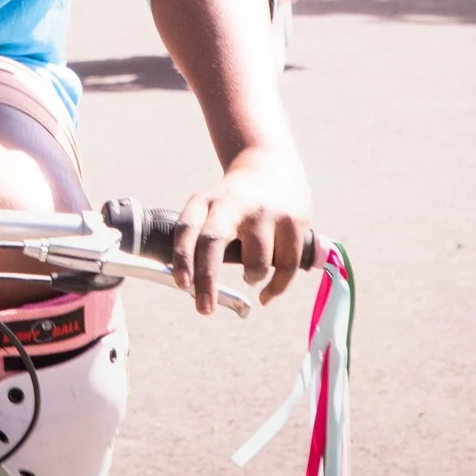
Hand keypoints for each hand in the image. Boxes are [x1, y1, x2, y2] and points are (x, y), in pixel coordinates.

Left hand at [171, 144, 311, 309]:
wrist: (271, 166)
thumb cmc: (233, 201)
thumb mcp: (209, 206)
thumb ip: (199, 239)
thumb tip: (190, 287)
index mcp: (206, 200)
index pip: (187, 228)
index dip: (182, 257)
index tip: (182, 284)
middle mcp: (233, 203)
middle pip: (213, 241)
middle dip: (207, 279)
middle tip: (204, 309)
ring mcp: (265, 211)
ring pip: (255, 263)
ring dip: (251, 278)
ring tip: (250, 275)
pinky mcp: (293, 220)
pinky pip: (286, 267)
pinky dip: (276, 288)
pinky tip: (267, 295)